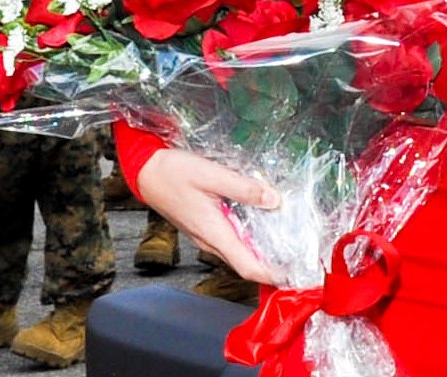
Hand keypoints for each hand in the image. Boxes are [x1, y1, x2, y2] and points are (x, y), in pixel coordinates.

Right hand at [135, 148, 281, 284]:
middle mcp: (210, 240)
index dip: (271, 274)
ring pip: (239, 251)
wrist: (146, 172)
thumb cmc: (173, 173)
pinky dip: (250, 238)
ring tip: (289, 242)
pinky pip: (232, 240)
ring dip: (262, 251)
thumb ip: (244, 188)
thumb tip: (274, 200)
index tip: (293, 274)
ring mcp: (206, 236)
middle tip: (300, 257)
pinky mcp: (205, 227)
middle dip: (273, 264)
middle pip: (246, 262)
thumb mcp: (212, 175)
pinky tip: (264, 225)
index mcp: (214, 232)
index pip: (247, 266)